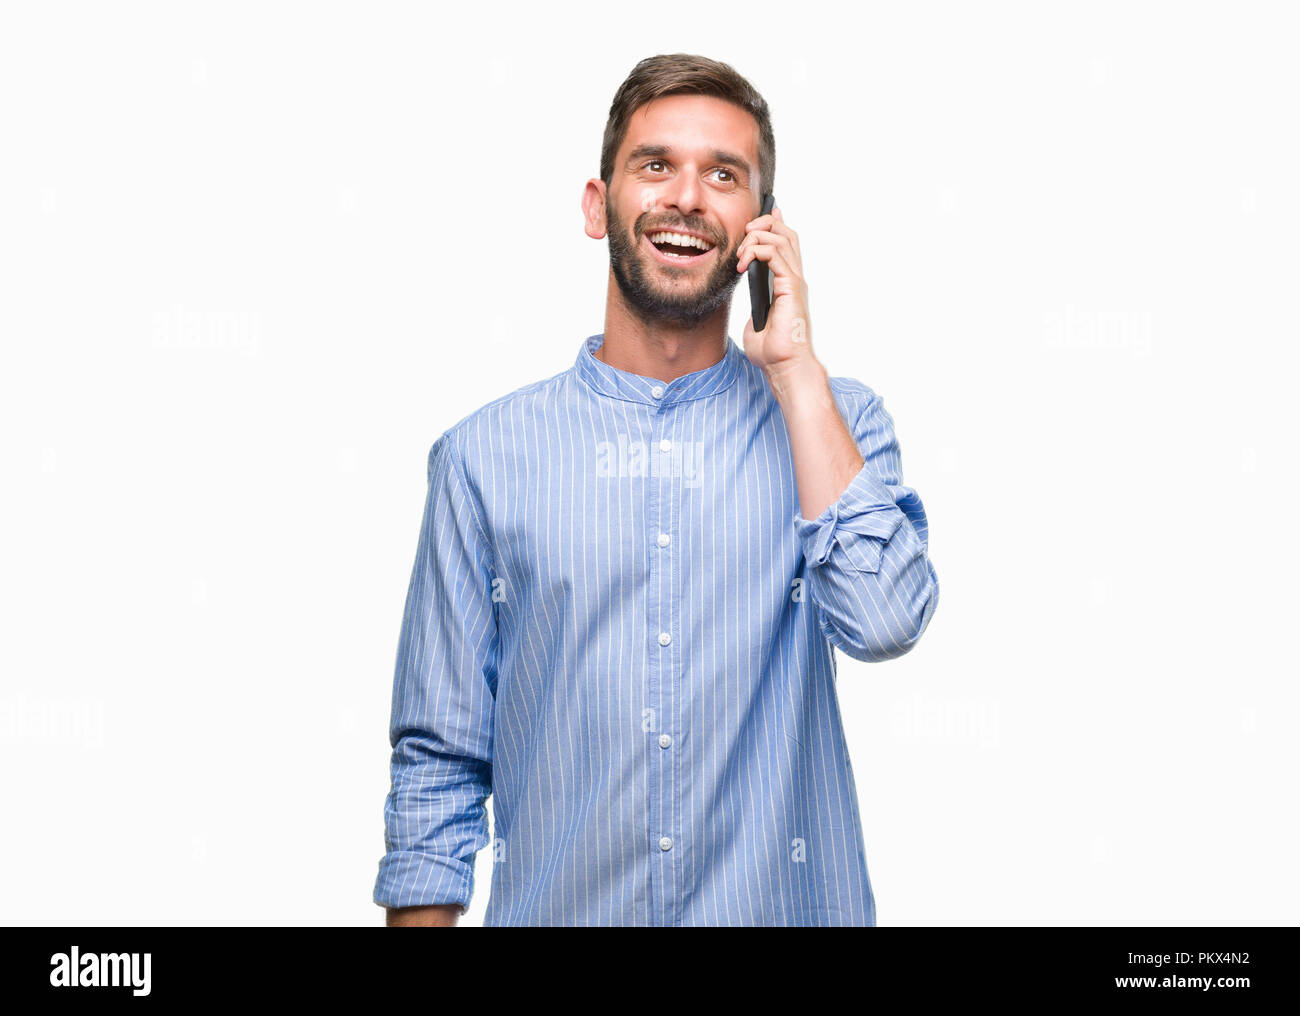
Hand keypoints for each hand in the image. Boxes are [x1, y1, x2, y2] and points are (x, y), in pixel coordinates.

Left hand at [735, 204, 814, 375]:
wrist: (783, 366)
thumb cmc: (773, 351)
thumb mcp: (755, 323)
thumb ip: (754, 308)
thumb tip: (751, 305)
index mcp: (787, 284)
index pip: (786, 244)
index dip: (774, 225)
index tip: (755, 221)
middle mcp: (794, 278)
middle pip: (786, 233)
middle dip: (764, 224)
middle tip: (744, 233)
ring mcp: (794, 281)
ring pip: (781, 238)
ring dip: (756, 238)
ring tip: (740, 254)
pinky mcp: (791, 286)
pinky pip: (775, 254)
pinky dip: (757, 251)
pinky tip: (743, 264)